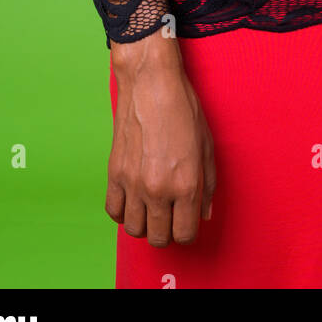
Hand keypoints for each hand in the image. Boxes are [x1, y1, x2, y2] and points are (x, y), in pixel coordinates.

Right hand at [107, 30, 216, 246]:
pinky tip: (133, 199)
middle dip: (167, 231)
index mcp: (186, 185)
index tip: (186, 220)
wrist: (151, 84)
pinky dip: (123, 211)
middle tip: (170, 214)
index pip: (184, 234)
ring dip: (144, 223)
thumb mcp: (207, 146)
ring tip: (151, 207)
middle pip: (158, 238)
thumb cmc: (183, 110)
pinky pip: (113, 211)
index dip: (188, 231)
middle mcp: (158, 190)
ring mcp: (133, 183)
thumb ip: (207, 186)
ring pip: (134, 230)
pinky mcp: (114, 173)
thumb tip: (204, 214)